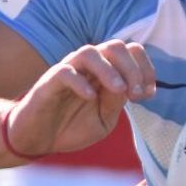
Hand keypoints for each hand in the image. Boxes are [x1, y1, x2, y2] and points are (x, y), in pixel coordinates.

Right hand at [5, 40, 155, 157]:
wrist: (38, 139)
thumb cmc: (71, 127)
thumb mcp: (103, 120)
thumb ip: (116, 103)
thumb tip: (131, 87)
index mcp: (105, 71)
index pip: (130, 52)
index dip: (145, 68)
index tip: (148, 94)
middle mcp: (88, 66)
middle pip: (115, 46)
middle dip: (132, 68)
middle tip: (136, 94)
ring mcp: (68, 71)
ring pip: (90, 52)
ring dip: (109, 70)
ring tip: (119, 91)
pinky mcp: (49, 82)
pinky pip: (65, 72)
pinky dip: (81, 82)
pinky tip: (90, 97)